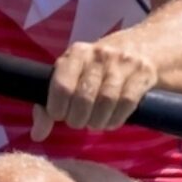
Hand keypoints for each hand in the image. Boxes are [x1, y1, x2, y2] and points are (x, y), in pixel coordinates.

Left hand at [35, 37, 158, 139]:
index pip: (61, 85)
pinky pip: (127, 103)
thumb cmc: (99, 69)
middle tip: (79, 122)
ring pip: (106, 101)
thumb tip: (37, 134)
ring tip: (95, 123)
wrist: (144, 47)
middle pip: (84, 97)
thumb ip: (50, 104)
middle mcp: (99, 54)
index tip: (60, 115)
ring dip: (98, 121)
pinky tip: (111, 121)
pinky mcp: (143, 74)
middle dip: (78, 119)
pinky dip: (116, 119)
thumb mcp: (73, 77)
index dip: (57, 109)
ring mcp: (123, 63)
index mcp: (76, 53)